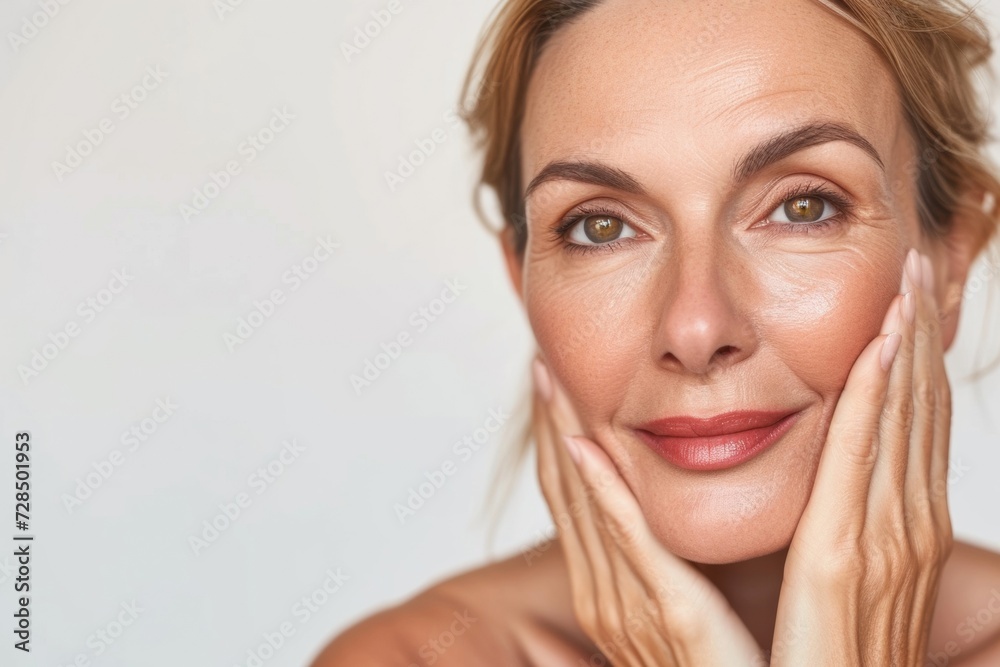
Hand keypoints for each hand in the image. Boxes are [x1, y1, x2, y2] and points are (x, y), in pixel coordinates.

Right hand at [532, 355, 766, 665]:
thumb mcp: (682, 607)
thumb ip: (667, 563)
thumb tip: (669, 516)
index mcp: (608, 589)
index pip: (573, 498)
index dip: (557, 440)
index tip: (554, 388)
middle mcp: (604, 592)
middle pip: (565, 491)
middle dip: (550, 425)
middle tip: (540, 364)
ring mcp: (628, 601)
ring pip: (583, 500)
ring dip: (563, 436)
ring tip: (553, 381)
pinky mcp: (670, 606)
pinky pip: (627, 536)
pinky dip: (600, 488)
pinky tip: (583, 445)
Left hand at [771, 248, 953, 665]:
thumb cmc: (830, 655)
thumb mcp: (847, 580)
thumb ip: (846, 526)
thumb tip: (841, 487)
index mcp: (902, 529)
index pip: (914, 426)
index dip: (918, 361)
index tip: (910, 303)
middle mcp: (904, 524)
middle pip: (918, 411)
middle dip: (920, 337)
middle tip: (920, 266)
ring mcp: (883, 538)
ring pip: (900, 422)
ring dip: (906, 349)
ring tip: (906, 286)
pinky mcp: (843, 554)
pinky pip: (861, 459)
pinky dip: (875, 401)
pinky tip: (879, 352)